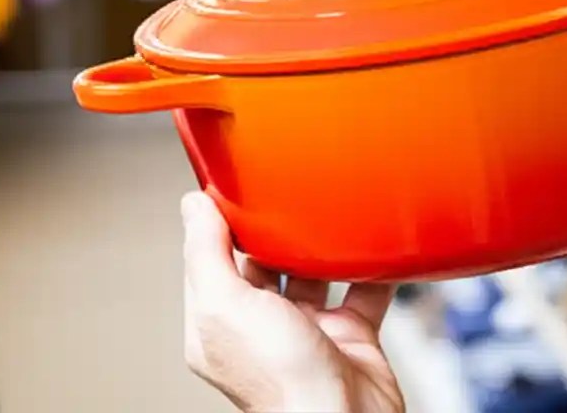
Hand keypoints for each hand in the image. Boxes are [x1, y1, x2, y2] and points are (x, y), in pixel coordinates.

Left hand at [181, 192, 404, 412]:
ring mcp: (308, 332)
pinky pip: (363, 292)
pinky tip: (374, 245)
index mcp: (221, 324)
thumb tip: (192, 206)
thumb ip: (207, 254)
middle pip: (264, 263)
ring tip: (330, 211)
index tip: (234, 185)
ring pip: (314, 274)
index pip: (212, 261)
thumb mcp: (227, 306)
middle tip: (286, 190)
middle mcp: (262, 328)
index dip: (220, 223)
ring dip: (324, 247)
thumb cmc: (283, 381)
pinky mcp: (351, 336)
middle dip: (275, 230)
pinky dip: (372, 270)